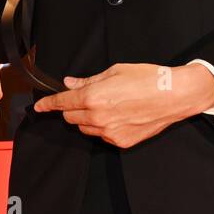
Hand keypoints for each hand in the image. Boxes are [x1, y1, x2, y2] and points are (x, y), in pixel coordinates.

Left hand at [32, 63, 213, 148]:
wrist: (174, 96)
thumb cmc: (148, 79)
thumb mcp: (115, 71)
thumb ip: (89, 80)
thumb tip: (71, 83)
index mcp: (94, 97)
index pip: (62, 103)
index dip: (47, 104)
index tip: (39, 107)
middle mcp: (98, 118)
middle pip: (71, 117)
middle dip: (72, 107)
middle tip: (86, 97)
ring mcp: (109, 132)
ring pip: (85, 128)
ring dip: (87, 118)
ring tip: (107, 105)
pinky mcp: (121, 142)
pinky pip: (102, 136)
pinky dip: (103, 127)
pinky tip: (119, 116)